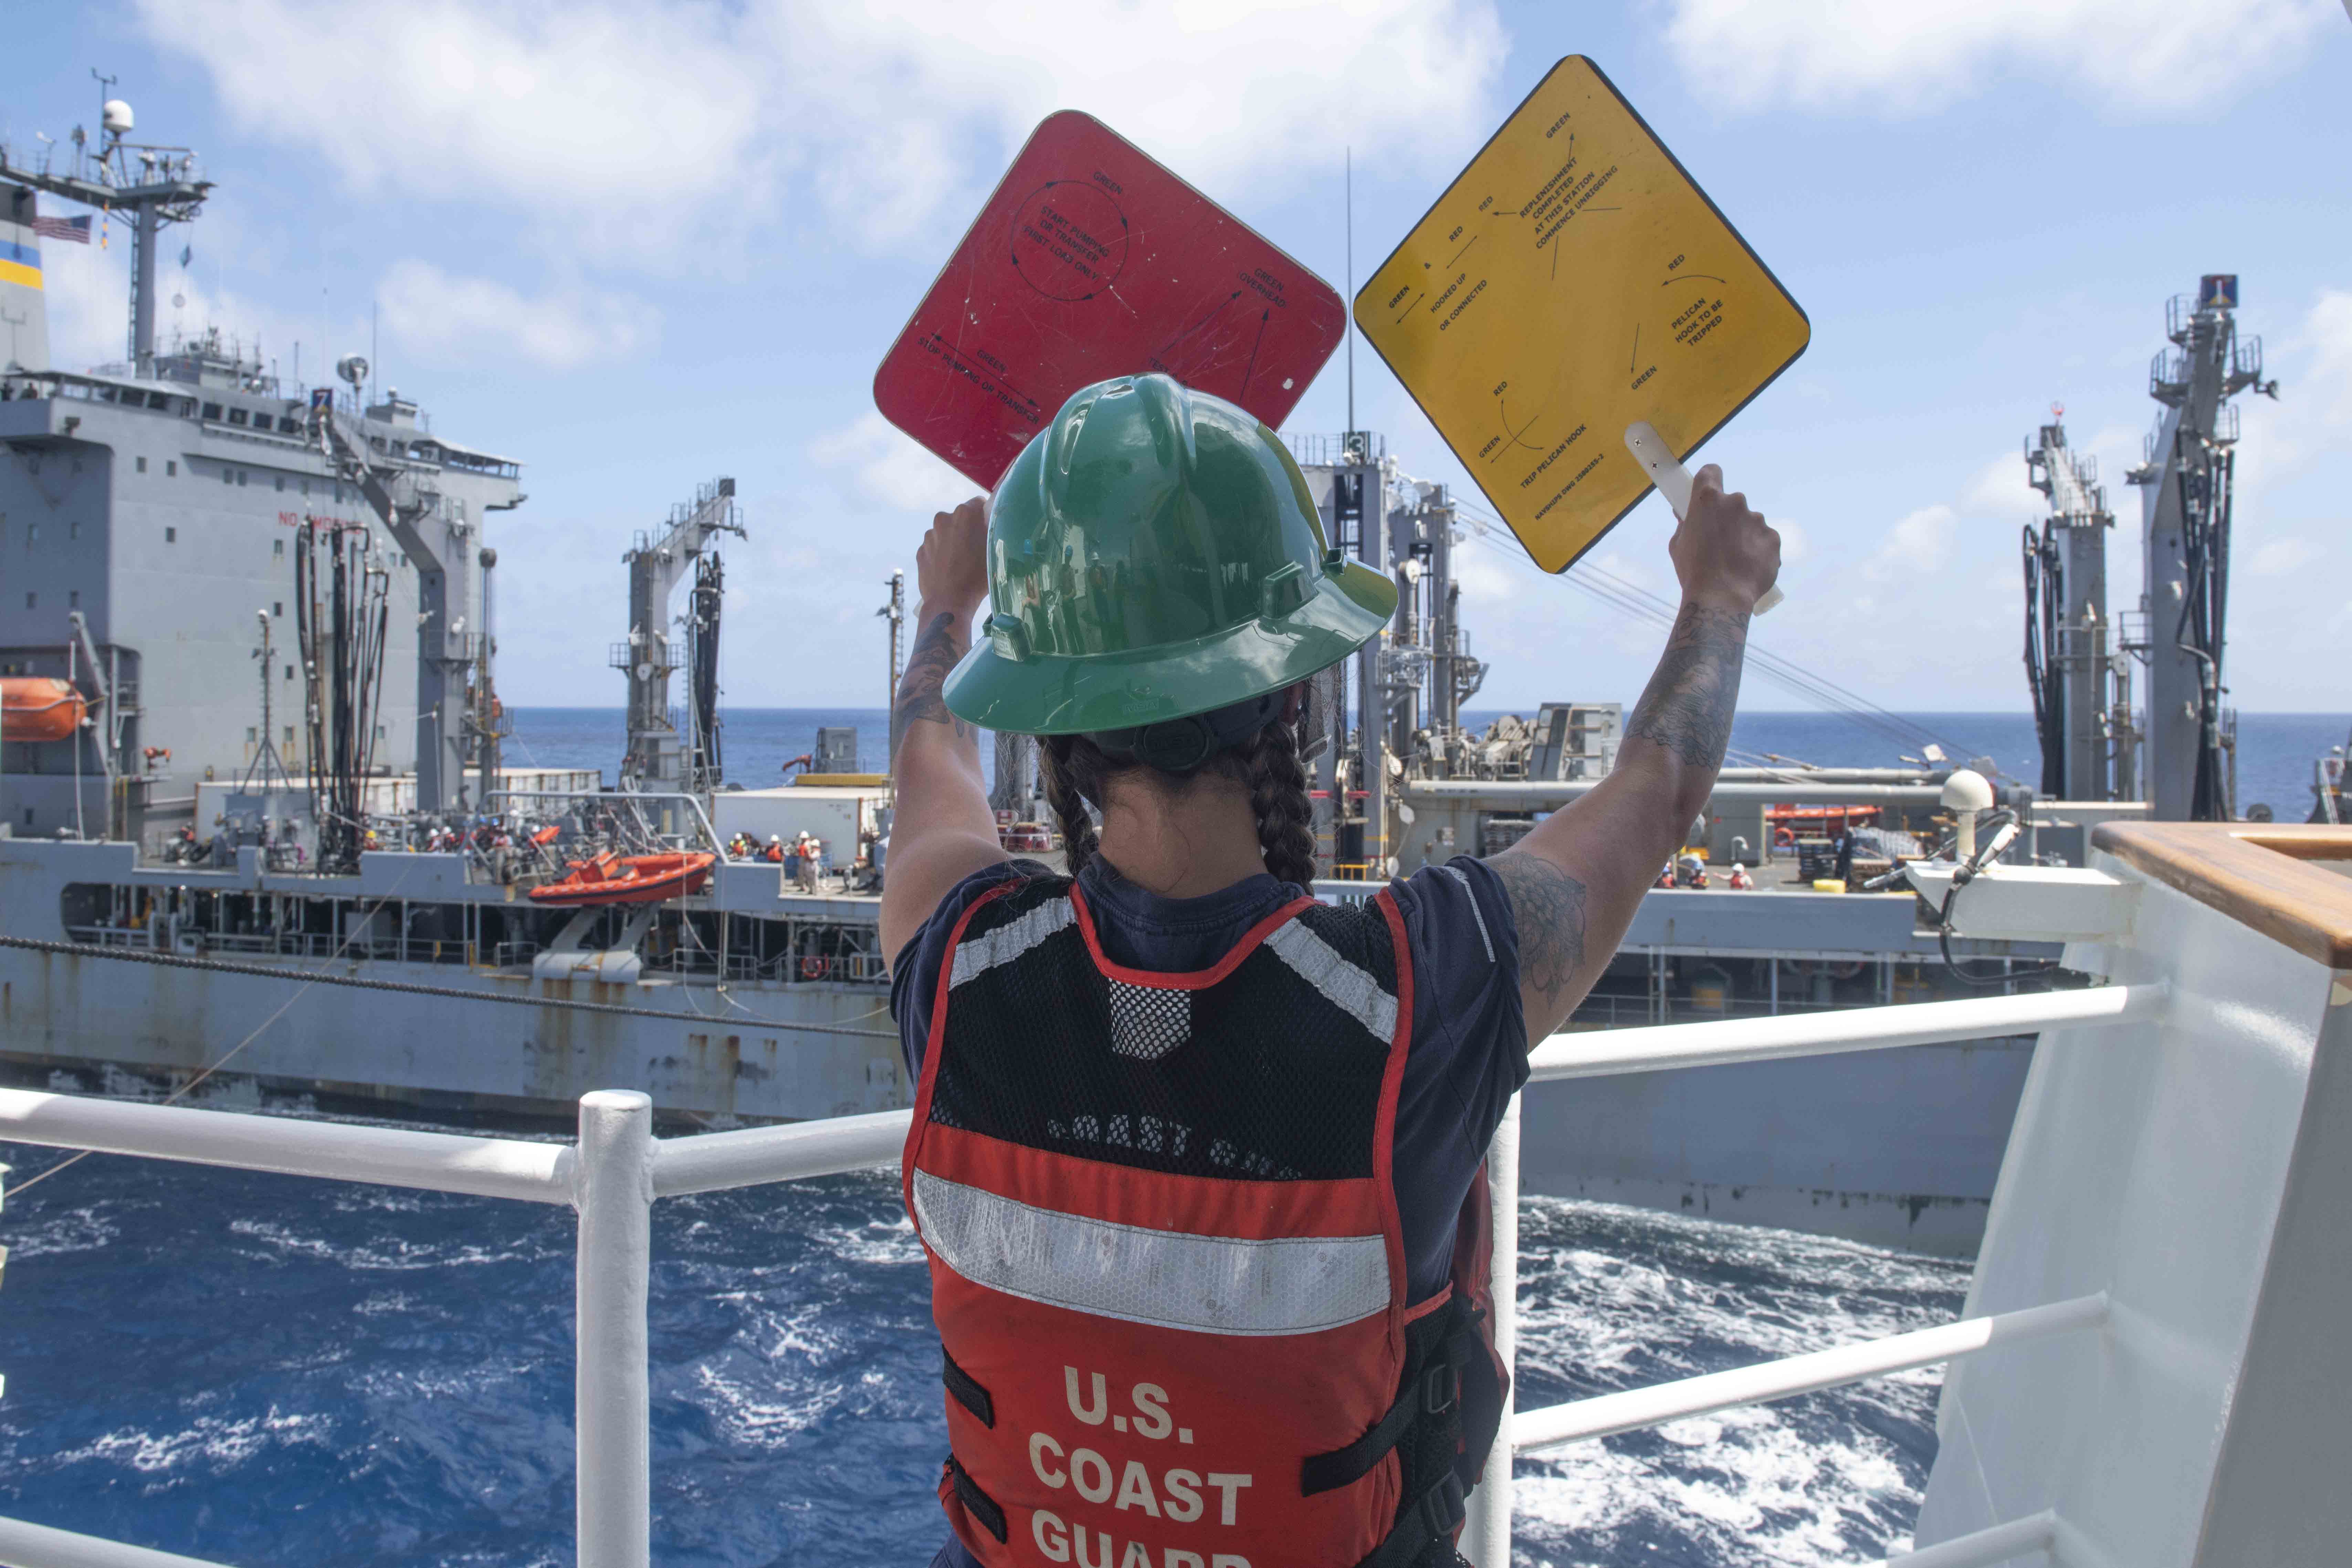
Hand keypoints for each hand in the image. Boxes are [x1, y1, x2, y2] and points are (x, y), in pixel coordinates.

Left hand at [917, 496, 989, 615]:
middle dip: (967, 529)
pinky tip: (949, 570)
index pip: (978, 504)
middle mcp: (943, 519)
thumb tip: (990, 520)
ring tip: (961, 563)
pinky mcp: (920, 551)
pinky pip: (935, 547)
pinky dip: (942, 554)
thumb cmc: (977, 576)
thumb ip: (992, 529)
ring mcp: (929, 536)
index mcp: (964, 514)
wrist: (949, 601)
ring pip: (946, 533)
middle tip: (976, 550)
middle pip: (960, 519)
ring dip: (953, 541)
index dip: (984, 517)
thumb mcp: (994, 549)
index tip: (988, 531)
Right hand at [1667, 465, 1778, 611]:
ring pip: (1749, 522)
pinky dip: (1757, 550)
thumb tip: (1688, 515)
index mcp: (1707, 500)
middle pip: (1731, 502)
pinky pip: (1764, 539)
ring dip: (1743, 535)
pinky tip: (1748, 567)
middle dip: (1726, 518)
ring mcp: (1757, 519)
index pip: (1711, 472)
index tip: (1708, 494)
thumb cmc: (1694, 571)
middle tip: (1718, 543)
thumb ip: (1686, 524)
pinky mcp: (1773, 537)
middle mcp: (1735, 503)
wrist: (1722, 598)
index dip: (1709, 480)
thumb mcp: (1678, 544)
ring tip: (1734, 561)